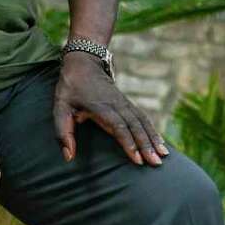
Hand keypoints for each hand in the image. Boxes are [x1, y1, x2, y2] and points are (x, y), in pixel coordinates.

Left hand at [52, 52, 167, 166]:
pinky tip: (160, 142)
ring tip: (164, 155)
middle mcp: (116, 104)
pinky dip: (153, 130)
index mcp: (101, 106)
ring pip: (142, 121)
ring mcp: (124, 103)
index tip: (137, 159)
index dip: (129, 143)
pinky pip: (143, 117)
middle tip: (156, 163)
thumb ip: (63, 132)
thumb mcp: (60, 107)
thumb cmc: (70, 88)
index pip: (118, 126)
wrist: (84, 62)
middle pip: (135, 126)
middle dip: (146, 145)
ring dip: (153, 138)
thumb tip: (69, 156)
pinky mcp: (127, 103)